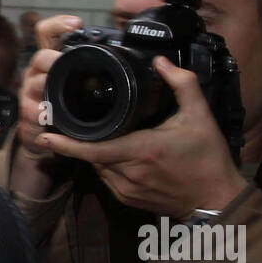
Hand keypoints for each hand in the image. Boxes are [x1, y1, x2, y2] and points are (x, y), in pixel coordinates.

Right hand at [15, 14, 83, 159]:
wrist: (47, 138)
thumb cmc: (67, 107)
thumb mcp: (77, 84)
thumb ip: (94, 69)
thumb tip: (125, 56)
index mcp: (51, 61)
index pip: (48, 32)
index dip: (59, 24)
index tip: (76, 23)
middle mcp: (37, 72)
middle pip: (40, 57)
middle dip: (52, 59)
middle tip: (61, 62)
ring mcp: (30, 93)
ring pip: (35, 84)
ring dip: (46, 89)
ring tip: (57, 93)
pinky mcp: (27, 115)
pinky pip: (31, 112)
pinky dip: (41, 115)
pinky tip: (48, 118)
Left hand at [38, 56, 246, 218]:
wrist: (217, 199)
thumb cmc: (208, 158)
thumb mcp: (200, 116)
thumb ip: (182, 83)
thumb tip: (161, 61)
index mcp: (141, 150)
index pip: (93, 149)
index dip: (66, 143)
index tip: (44, 133)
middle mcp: (129, 173)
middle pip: (91, 155)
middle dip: (80, 141)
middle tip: (68, 122)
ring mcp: (127, 190)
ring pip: (97, 168)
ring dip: (94, 153)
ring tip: (95, 135)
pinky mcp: (129, 201)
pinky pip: (106, 180)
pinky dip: (105, 166)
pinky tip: (113, 153)